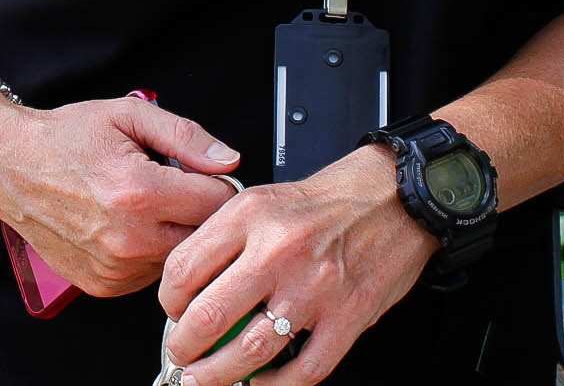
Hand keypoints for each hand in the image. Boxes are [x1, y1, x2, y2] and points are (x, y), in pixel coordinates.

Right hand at [0, 92, 242, 297]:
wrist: (8, 166)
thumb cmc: (65, 138)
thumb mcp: (128, 115)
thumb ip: (185, 136)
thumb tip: (228, 161)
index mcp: (139, 193)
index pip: (218, 203)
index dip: (218, 184)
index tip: (203, 175)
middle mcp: (128, 239)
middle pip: (205, 237)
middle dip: (199, 211)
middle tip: (176, 188)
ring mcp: (114, 268)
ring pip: (178, 259)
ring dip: (175, 235)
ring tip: (148, 205)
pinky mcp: (103, 285)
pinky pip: (150, 275)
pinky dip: (148, 252)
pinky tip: (129, 226)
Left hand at [155, 144, 436, 383]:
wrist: (396, 197)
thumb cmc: (329, 200)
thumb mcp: (264, 198)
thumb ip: (226, 237)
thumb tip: (189, 287)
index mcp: (250, 215)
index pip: (185, 268)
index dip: (167, 301)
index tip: (171, 312)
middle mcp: (278, 251)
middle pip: (208, 316)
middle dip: (183, 347)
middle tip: (180, 355)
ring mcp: (315, 288)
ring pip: (249, 351)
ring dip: (217, 375)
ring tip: (204, 380)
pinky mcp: (348, 317)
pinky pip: (303, 369)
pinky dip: (274, 385)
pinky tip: (258, 384)